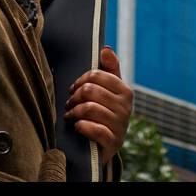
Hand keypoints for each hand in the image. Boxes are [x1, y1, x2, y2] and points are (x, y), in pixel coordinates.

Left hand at [64, 46, 133, 164]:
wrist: (106, 146)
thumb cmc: (106, 113)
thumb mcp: (109, 91)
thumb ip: (109, 69)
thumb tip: (105, 49)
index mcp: (125, 91)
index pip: (97, 75)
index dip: (80, 80)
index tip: (74, 88)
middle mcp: (126, 107)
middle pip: (90, 91)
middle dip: (75, 97)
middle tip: (69, 103)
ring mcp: (121, 126)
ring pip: (90, 109)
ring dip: (74, 112)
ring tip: (70, 115)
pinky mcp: (114, 142)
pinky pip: (95, 129)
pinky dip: (82, 126)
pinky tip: (77, 127)